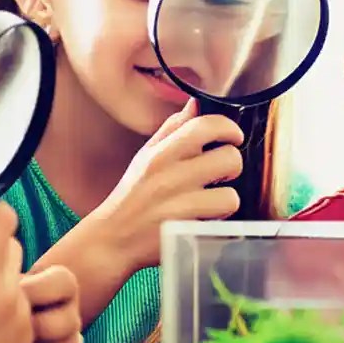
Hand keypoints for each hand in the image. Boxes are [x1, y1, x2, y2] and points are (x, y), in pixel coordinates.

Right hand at [88, 98, 244, 271]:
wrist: (111, 239)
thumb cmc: (133, 196)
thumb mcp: (146, 156)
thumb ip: (172, 129)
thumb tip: (196, 102)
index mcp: (161, 153)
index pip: (205, 125)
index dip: (229, 128)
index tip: (233, 137)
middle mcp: (169, 176)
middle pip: (230, 158)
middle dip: (233, 166)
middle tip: (222, 174)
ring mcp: (177, 205)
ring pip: (231, 195)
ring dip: (226, 199)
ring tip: (213, 200)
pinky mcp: (183, 231)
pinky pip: (219, 223)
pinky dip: (217, 222)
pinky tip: (205, 218)